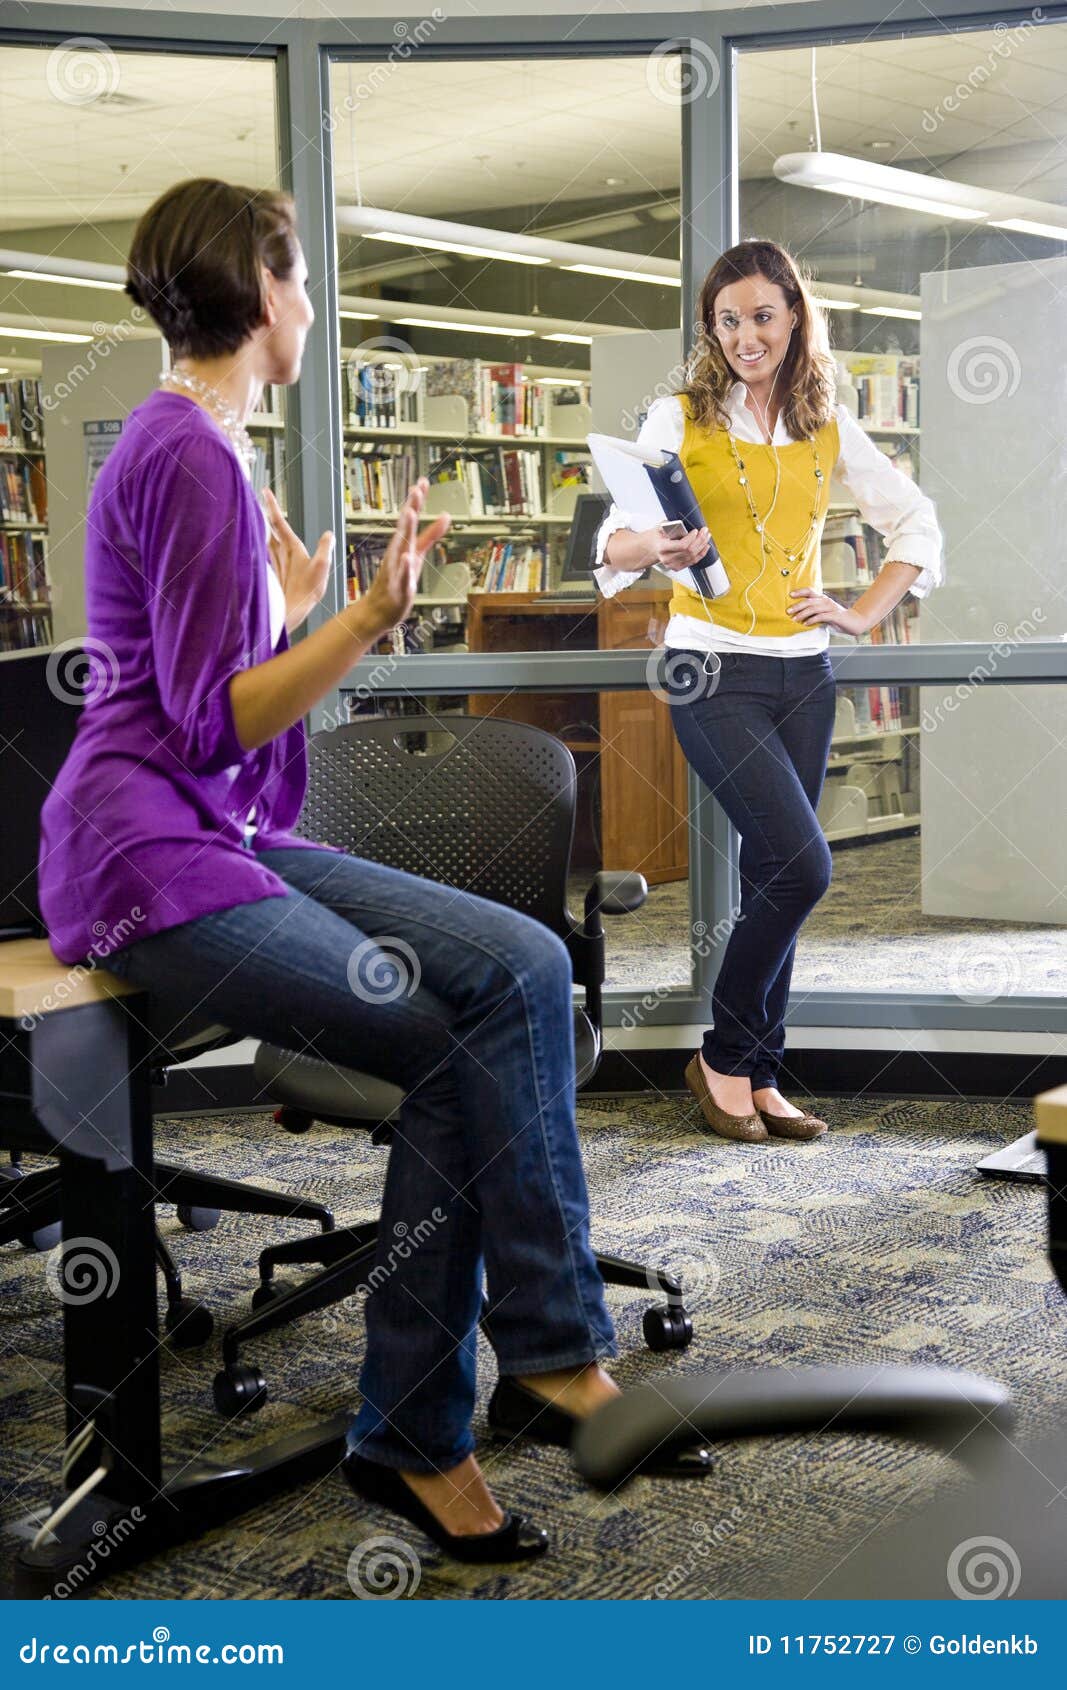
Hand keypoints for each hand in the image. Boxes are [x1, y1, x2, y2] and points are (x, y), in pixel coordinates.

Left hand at [262, 488, 333, 634]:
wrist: (291, 610)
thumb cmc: (305, 591)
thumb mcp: (322, 566)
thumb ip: (325, 547)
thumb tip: (329, 534)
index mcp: (291, 547)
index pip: (279, 521)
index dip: (272, 505)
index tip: (265, 491)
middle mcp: (279, 552)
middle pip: (270, 527)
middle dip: (266, 513)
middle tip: (262, 500)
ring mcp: (274, 561)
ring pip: (267, 538)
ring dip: (265, 527)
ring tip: (264, 518)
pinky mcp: (273, 571)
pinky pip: (268, 551)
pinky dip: (267, 542)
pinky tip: (267, 545)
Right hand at [357, 478, 451, 639]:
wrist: (379, 610)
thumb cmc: (398, 580)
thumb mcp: (418, 554)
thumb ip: (431, 535)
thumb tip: (446, 516)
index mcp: (403, 544)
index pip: (410, 519)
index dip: (417, 501)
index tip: (422, 481)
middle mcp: (397, 553)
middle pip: (404, 528)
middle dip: (410, 509)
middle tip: (415, 490)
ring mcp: (396, 569)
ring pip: (400, 548)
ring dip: (405, 531)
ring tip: (409, 513)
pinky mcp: (398, 588)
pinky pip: (402, 576)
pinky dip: (404, 567)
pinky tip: (407, 557)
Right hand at [648, 523, 711, 572]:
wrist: (651, 548)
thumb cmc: (656, 537)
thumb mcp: (660, 528)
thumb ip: (671, 526)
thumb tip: (683, 524)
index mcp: (662, 548)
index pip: (682, 545)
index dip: (691, 538)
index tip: (695, 530)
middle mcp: (668, 559)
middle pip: (689, 551)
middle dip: (700, 540)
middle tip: (705, 531)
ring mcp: (673, 565)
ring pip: (693, 556)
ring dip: (702, 545)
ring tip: (706, 536)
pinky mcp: (678, 567)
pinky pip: (693, 561)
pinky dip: (701, 553)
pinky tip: (705, 546)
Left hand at [787, 588, 865, 635]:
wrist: (853, 622)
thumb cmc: (836, 618)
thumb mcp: (824, 612)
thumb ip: (814, 611)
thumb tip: (798, 614)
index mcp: (822, 598)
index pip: (810, 591)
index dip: (800, 592)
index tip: (790, 595)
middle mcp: (826, 601)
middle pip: (809, 600)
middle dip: (798, 605)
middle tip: (788, 611)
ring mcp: (831, 608)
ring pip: (814, 608)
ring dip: (803, 614)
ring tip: (795, 619)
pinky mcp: (835, 615)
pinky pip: (821, 616)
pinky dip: (812, 620)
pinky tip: (806, 624)